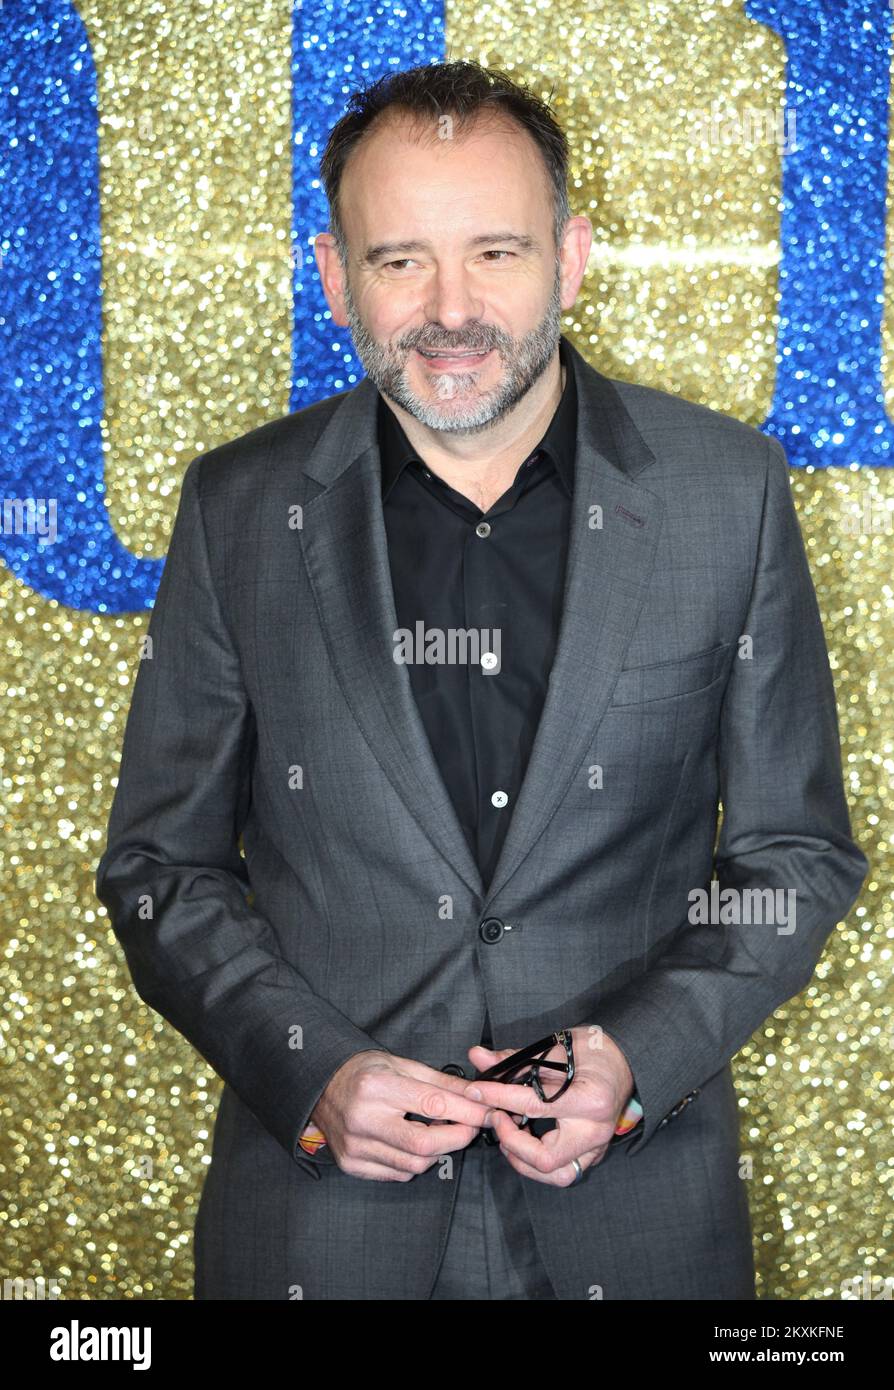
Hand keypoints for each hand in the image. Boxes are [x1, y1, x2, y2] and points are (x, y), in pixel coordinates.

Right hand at [310, 1049, 492, 1181]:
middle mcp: (364, 1119)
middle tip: (471, 1127)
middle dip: (458, 1138)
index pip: (433, 1105)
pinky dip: (415, 1162)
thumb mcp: (403, 1064)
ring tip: (440, 1132)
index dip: (468, 1112)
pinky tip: (413, 1144)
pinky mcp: (352, 1164)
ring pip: (415, 1164)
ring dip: (438, 1152)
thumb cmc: (365, 1072)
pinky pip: (398, 1173)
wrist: (322, 1087)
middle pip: (425, 1144)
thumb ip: (442, 1082)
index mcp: (378, 1086)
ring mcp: (355, 1146)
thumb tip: (478, 1094)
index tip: (489, 1113)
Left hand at [462, 1026, 634, 1186]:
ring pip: (556, 1176)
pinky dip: (538, 1163)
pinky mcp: (594, 1154)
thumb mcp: (555, 1048)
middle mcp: (596, 1130)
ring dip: (524, 1161)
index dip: (498, 1097)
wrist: (627, 1061)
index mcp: (589, 1100)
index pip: (533, 1105)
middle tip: (497, 1118)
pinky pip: (564, 1172)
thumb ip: (515, 1058)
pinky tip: (525, 1140)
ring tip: (509, 1135)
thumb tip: (478, 1058)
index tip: (476, 1091)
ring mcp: (598, 1147)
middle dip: (511, 1142)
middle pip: (544, 1158)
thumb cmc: (594, 1051)